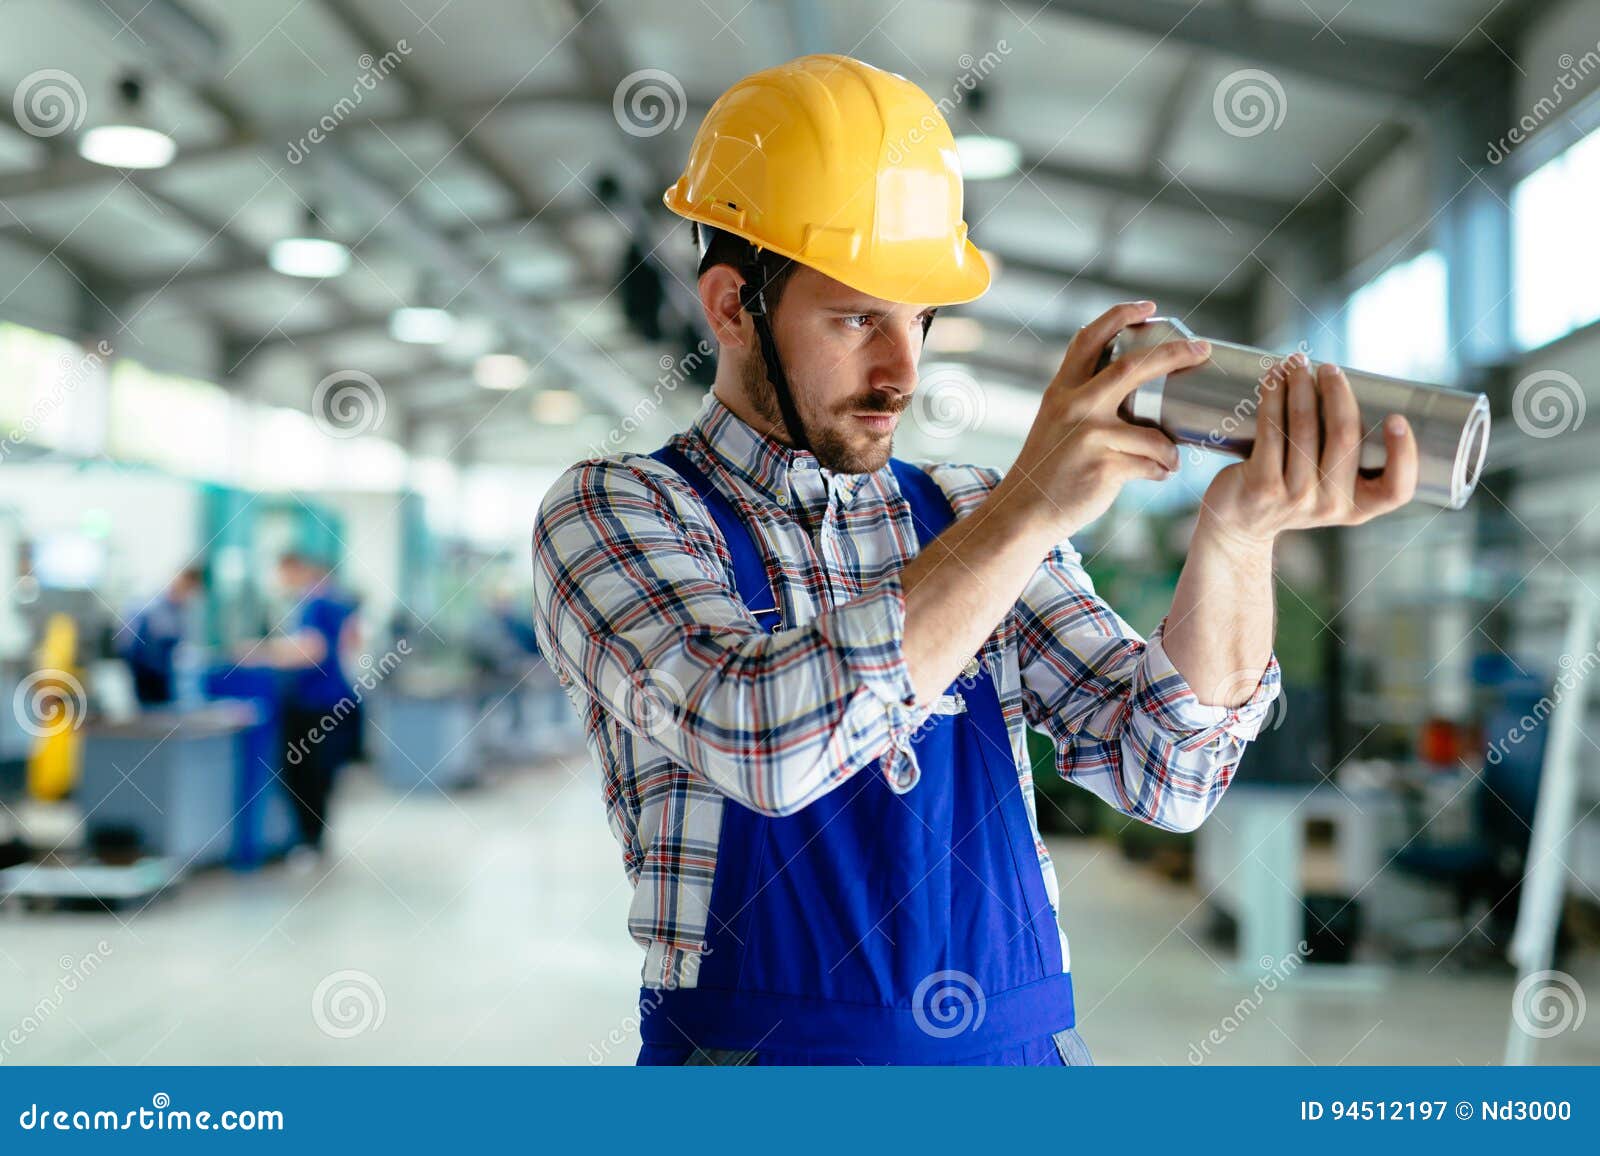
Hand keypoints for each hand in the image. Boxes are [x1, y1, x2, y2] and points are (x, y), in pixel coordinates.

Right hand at [1001, 301, 1205, 538]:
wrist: (1024, 511)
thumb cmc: (1047, 469)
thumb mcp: (1054, 422)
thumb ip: (1084, 400)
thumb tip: (1134, 384)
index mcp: (1062, 391)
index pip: (1089, 339)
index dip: (1120, 316)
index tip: (1149, 307)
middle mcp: (1074, 407)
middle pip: (1132, 367)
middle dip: (1173, 353)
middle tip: (1202, 348)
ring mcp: (1089, 436)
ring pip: (1153, 433)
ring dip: (1171, 449)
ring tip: (1172, 459)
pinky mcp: (1104, 467)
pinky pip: (1150, 463)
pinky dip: (1161, 470)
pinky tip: (1157, 475)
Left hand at [1199, 352, 1419, 550]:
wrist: (1240, 525)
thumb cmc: (1293, 492)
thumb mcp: (1330, 488)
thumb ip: (1349, 455)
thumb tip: (1359, 389)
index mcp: (1358, 507)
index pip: (1396, 490)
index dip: (1404, 455)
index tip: (1397, 417)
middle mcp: (1331, 505)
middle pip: (1345, 439)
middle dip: (1338, 393)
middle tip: (1329, 367)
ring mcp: (1295, 498)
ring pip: (1305, 428)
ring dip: (1301, 386)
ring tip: (1297, 363)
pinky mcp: (1262, 487)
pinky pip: (1271, 431)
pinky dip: (1272, 398)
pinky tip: (1273, 379)